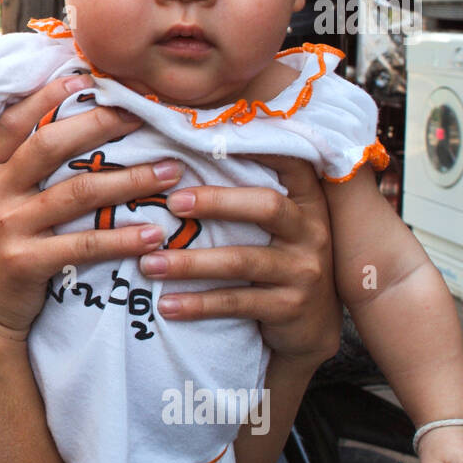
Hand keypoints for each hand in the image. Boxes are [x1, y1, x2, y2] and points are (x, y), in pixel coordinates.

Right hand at [0, 75, 179, 347]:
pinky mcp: (24, 262)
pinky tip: (152, 235)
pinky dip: (122, 239)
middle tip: (143, 115)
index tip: (85, 78)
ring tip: (170, 172)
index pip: (14, 122)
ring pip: (78, 193)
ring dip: (130, 180)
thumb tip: (56, 133)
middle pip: (51, 146)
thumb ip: (10, 171)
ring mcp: (7, 227)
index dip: (46, 97)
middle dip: (101, 124)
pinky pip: (83, 245)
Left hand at [135, 154, 340, 366]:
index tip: (213, 134)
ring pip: (242, 260)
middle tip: (171, 202)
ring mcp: (304, 270)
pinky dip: (198, 303)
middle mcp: (311, 231)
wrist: (314, 327)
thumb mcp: (279, 227)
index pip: (289, 163)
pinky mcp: (290, 307)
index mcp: (306, 202)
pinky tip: (166, 305)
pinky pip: (237, 302)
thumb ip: (251, 195)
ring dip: (191, 263)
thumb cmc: (280, 263)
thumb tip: (188, 160)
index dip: (258, 146)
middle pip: (267, 207)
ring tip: (149, 264)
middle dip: (217, 202)